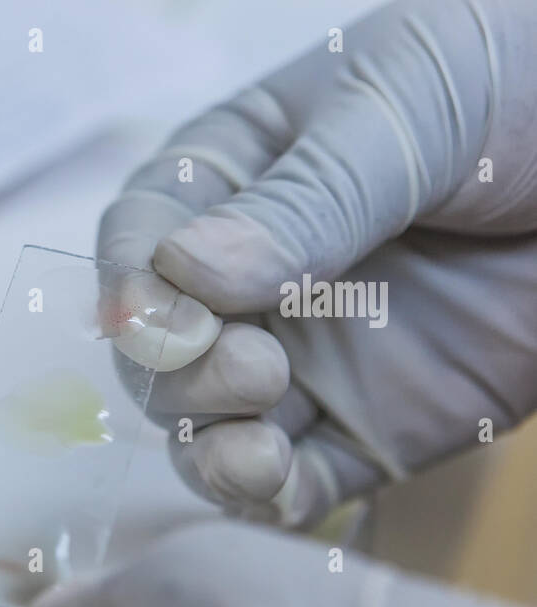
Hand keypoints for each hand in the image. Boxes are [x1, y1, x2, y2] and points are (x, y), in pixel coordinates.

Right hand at [98, 0, 536, 526]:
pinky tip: (274, 485)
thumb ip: (303, 200)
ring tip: (258, 444)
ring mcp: (308, 359)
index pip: (145, 233)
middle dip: (178, 371)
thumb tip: (184, 274)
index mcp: (240, 177)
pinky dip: (265, 497)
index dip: (131, 281)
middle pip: (161, 347)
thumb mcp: (405, 112)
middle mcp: (256, 279)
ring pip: (205, 426)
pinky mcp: (365, 431)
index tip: (144, 318)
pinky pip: (290, 482)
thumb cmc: (521, 85)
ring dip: (206, 447)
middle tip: (250, 366)